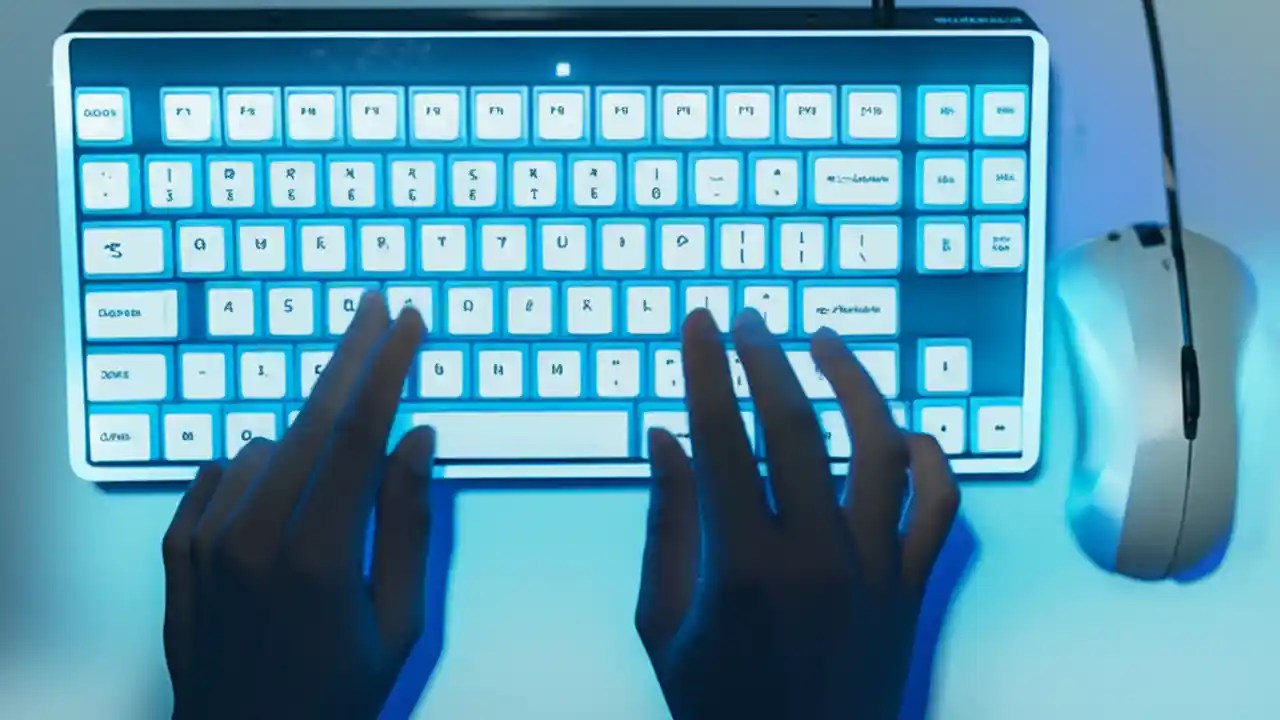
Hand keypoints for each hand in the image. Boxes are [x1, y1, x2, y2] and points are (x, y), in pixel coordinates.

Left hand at [161, 294, 435, 719]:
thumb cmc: (339, 691)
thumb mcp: (399, 620)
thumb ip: (408, 524)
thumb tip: (418, 438)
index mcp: (320, 552)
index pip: (360, 432)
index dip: (387, 367)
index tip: (407, 322)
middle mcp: (254, 535)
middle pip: (309, 419)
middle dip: (348, 355)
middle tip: (372, 306)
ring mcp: (207, 541)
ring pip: (264, 448)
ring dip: (304, 435)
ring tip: (330, 470)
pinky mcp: (179, 551)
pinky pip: (219, 477)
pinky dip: (251, 466)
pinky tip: (268, 482)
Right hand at [636, 309, 959, 719]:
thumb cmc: (716, 701)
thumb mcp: (662, 622)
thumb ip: (665, 524)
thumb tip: (663, 435)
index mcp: (740, 566)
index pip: (721, 438)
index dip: (705, 370)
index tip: (698, 321)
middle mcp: (816, 557)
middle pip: (797, 427)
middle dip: (767, 358)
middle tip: (749, 320)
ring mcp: (874, 570)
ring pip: (879, 447)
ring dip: (853, 382)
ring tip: (823, 342)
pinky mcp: (911, 588)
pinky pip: (940, 505)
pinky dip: (929, 458)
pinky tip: (900, 429)